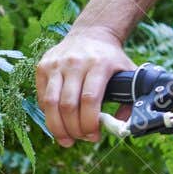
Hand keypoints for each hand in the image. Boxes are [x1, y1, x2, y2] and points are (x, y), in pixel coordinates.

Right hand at [35, 25, 134, 147]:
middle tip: (80, 139)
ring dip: (57, 127)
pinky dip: (48, 114)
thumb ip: (130, 98)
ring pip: (51, 103)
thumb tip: (122, 126)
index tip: (94, 136)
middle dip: (74, 129)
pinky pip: (42, 97)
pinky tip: (58, 122)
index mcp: (100, 64)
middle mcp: (75, 63)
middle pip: (68, 105)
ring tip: (66, 140)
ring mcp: (56, 64)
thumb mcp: (128, 72)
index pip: (90, 99)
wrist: (91, 33)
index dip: (90, 122)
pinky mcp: (43, 67)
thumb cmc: (111, 58)